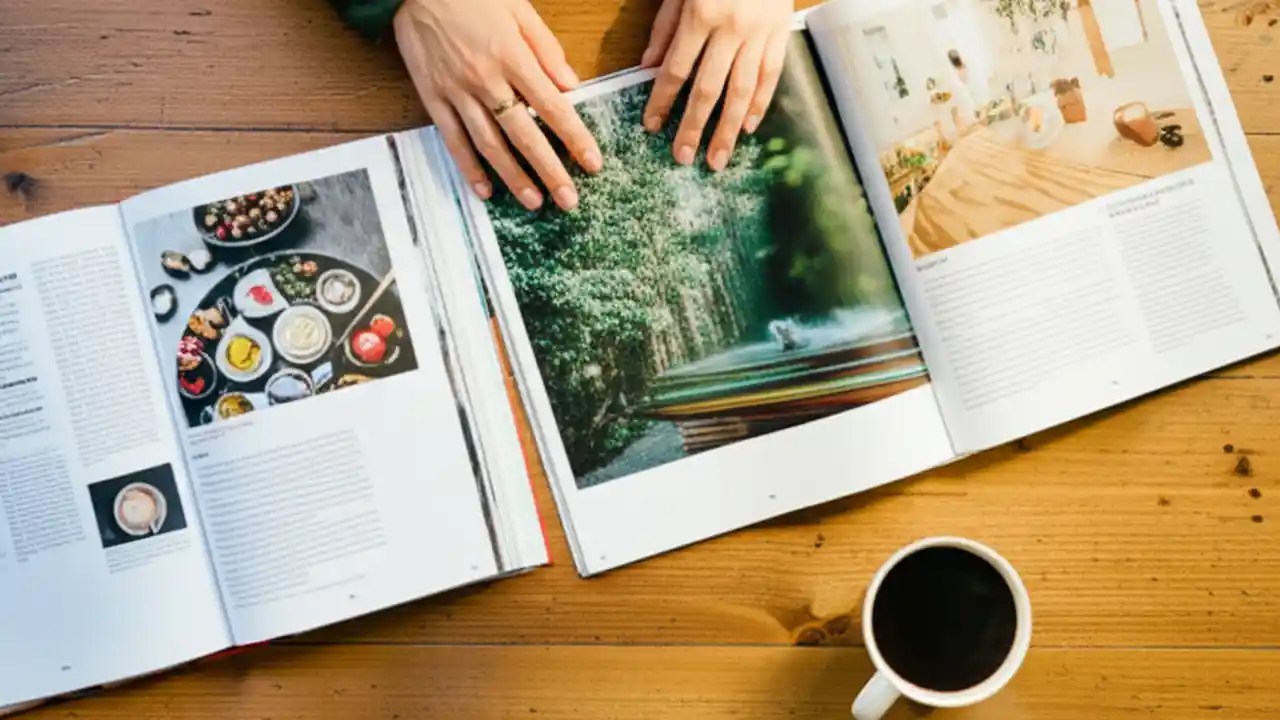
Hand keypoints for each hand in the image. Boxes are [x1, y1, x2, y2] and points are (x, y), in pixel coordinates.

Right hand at [393, 0, 602, 210]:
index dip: (574, 138)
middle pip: (524, 134)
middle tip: (569, 199)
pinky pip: (453, 139)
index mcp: (511, 56)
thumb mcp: (518, 8)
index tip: (592, 163)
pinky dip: (469, 168)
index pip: (551, 106)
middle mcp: (485, 79)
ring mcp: (457, 92)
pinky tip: (485, 190)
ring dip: (514, 177)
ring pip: (489, 144)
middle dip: (550, 170)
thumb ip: (546, 49)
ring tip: (535, 203)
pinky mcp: (433, 97)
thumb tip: (571, 85)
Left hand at [640, 0, 792, 171]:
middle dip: (694, 127)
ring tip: (717, 159)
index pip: (676, 70)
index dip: (662, 101)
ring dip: (727, 130)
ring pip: (742, 91)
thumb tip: (647, 68)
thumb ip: (665, 27)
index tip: (651, 127)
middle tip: (683, 158)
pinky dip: (759, 104)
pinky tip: (747, 128)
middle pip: (709, 89)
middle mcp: (732, 29)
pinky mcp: (780, 34)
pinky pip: (770, 76)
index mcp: (702, 15)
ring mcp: (760, 34)